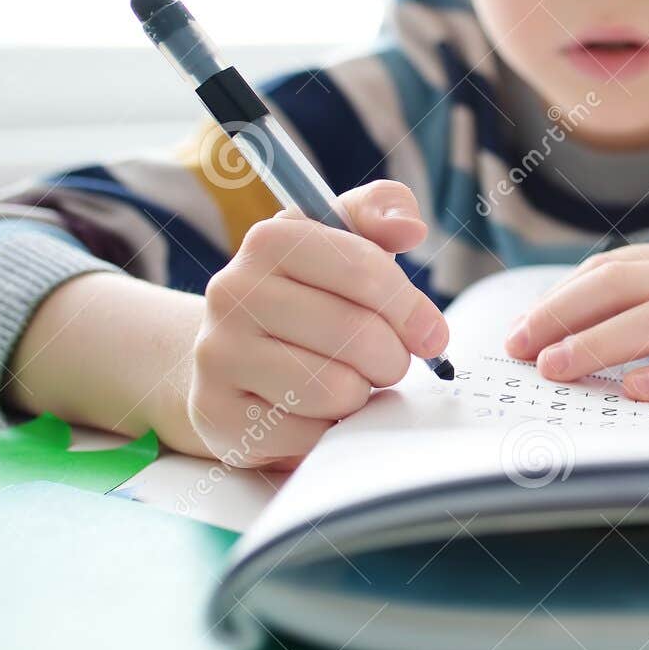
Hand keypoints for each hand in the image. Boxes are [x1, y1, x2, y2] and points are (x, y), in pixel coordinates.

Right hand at [185, 180, 448, 468]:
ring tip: (348, 383)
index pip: (364, 269)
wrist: (230, 357)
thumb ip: (381, 213)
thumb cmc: (306, 297)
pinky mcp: (218, 414)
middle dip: (391, 357)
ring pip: (334, 389)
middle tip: (386, 362)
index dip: (411, 308)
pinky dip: (328, 429)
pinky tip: (314, 412)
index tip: (431, 334)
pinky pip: (308, 436)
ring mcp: (218, 354)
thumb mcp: (338, 244)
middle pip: (356, 334)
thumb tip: (411, 227)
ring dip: (360, 394)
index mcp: (270, 240)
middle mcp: (232, 291)